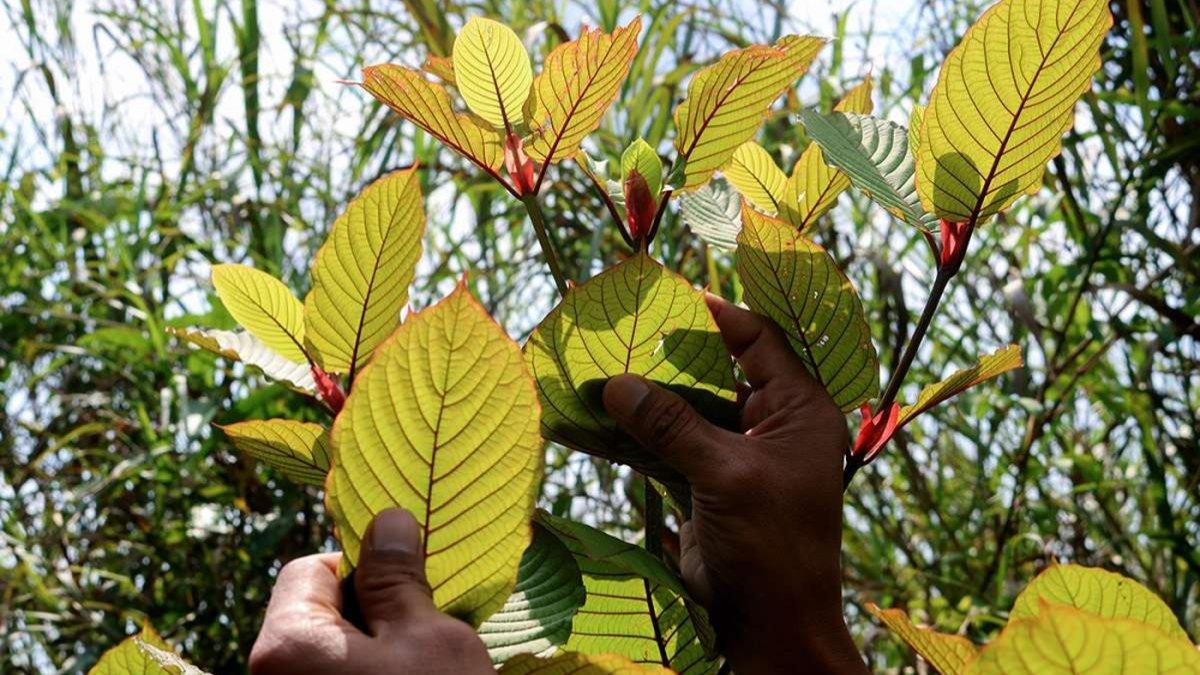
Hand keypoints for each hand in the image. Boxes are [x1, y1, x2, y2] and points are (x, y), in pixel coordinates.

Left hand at [249, 508, 492, 674]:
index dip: (367, 569)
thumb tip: (387, 519)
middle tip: (421, 637)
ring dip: (377, 650)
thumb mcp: (429, 639)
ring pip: (332, 651)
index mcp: (286, 644)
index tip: (413, 591)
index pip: (310, 570)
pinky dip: (372, 673)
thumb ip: (399, 579)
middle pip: (318, 613)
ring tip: (422, 667)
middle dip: (372, 613)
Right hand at [602, 295, 865, 673]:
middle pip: (717, 371)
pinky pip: (669, 445)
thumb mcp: (726, 475)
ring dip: (647, 394)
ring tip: (599, 364)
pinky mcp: (706, 483)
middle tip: (621, 327)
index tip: (668, 295)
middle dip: (670, 354)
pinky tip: (598, 416)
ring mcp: (735, 454)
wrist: (770, 625)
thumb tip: (616, 383)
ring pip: (687, 409)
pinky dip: (637, 433)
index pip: (759, 341)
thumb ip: (672, 425)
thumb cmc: (771, 545)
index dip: (716, 315)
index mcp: (798, 411)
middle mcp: (770, 424)